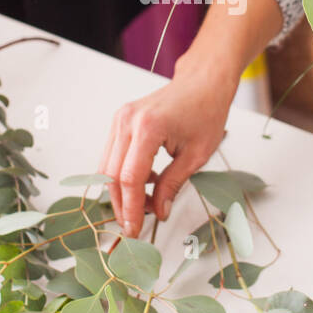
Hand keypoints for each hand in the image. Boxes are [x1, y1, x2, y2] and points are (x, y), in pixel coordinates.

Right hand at [99, 62, 237, 238]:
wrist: (202, 82)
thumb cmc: (205, 111)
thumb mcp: (196, 155)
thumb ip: (173, 184)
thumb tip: (158, 211)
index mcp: (148, 128)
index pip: (130, 179)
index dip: (131, 209)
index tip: (135, 230)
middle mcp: (127, 121)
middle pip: (111, 175)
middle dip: (122, 205)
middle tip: (135, 226)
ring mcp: (120, 119)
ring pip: (107, 167)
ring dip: (121, 192)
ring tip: (145, 206)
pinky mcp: (121, 121)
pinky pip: (113, 155)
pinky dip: (123, 175)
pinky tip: (146, 183)